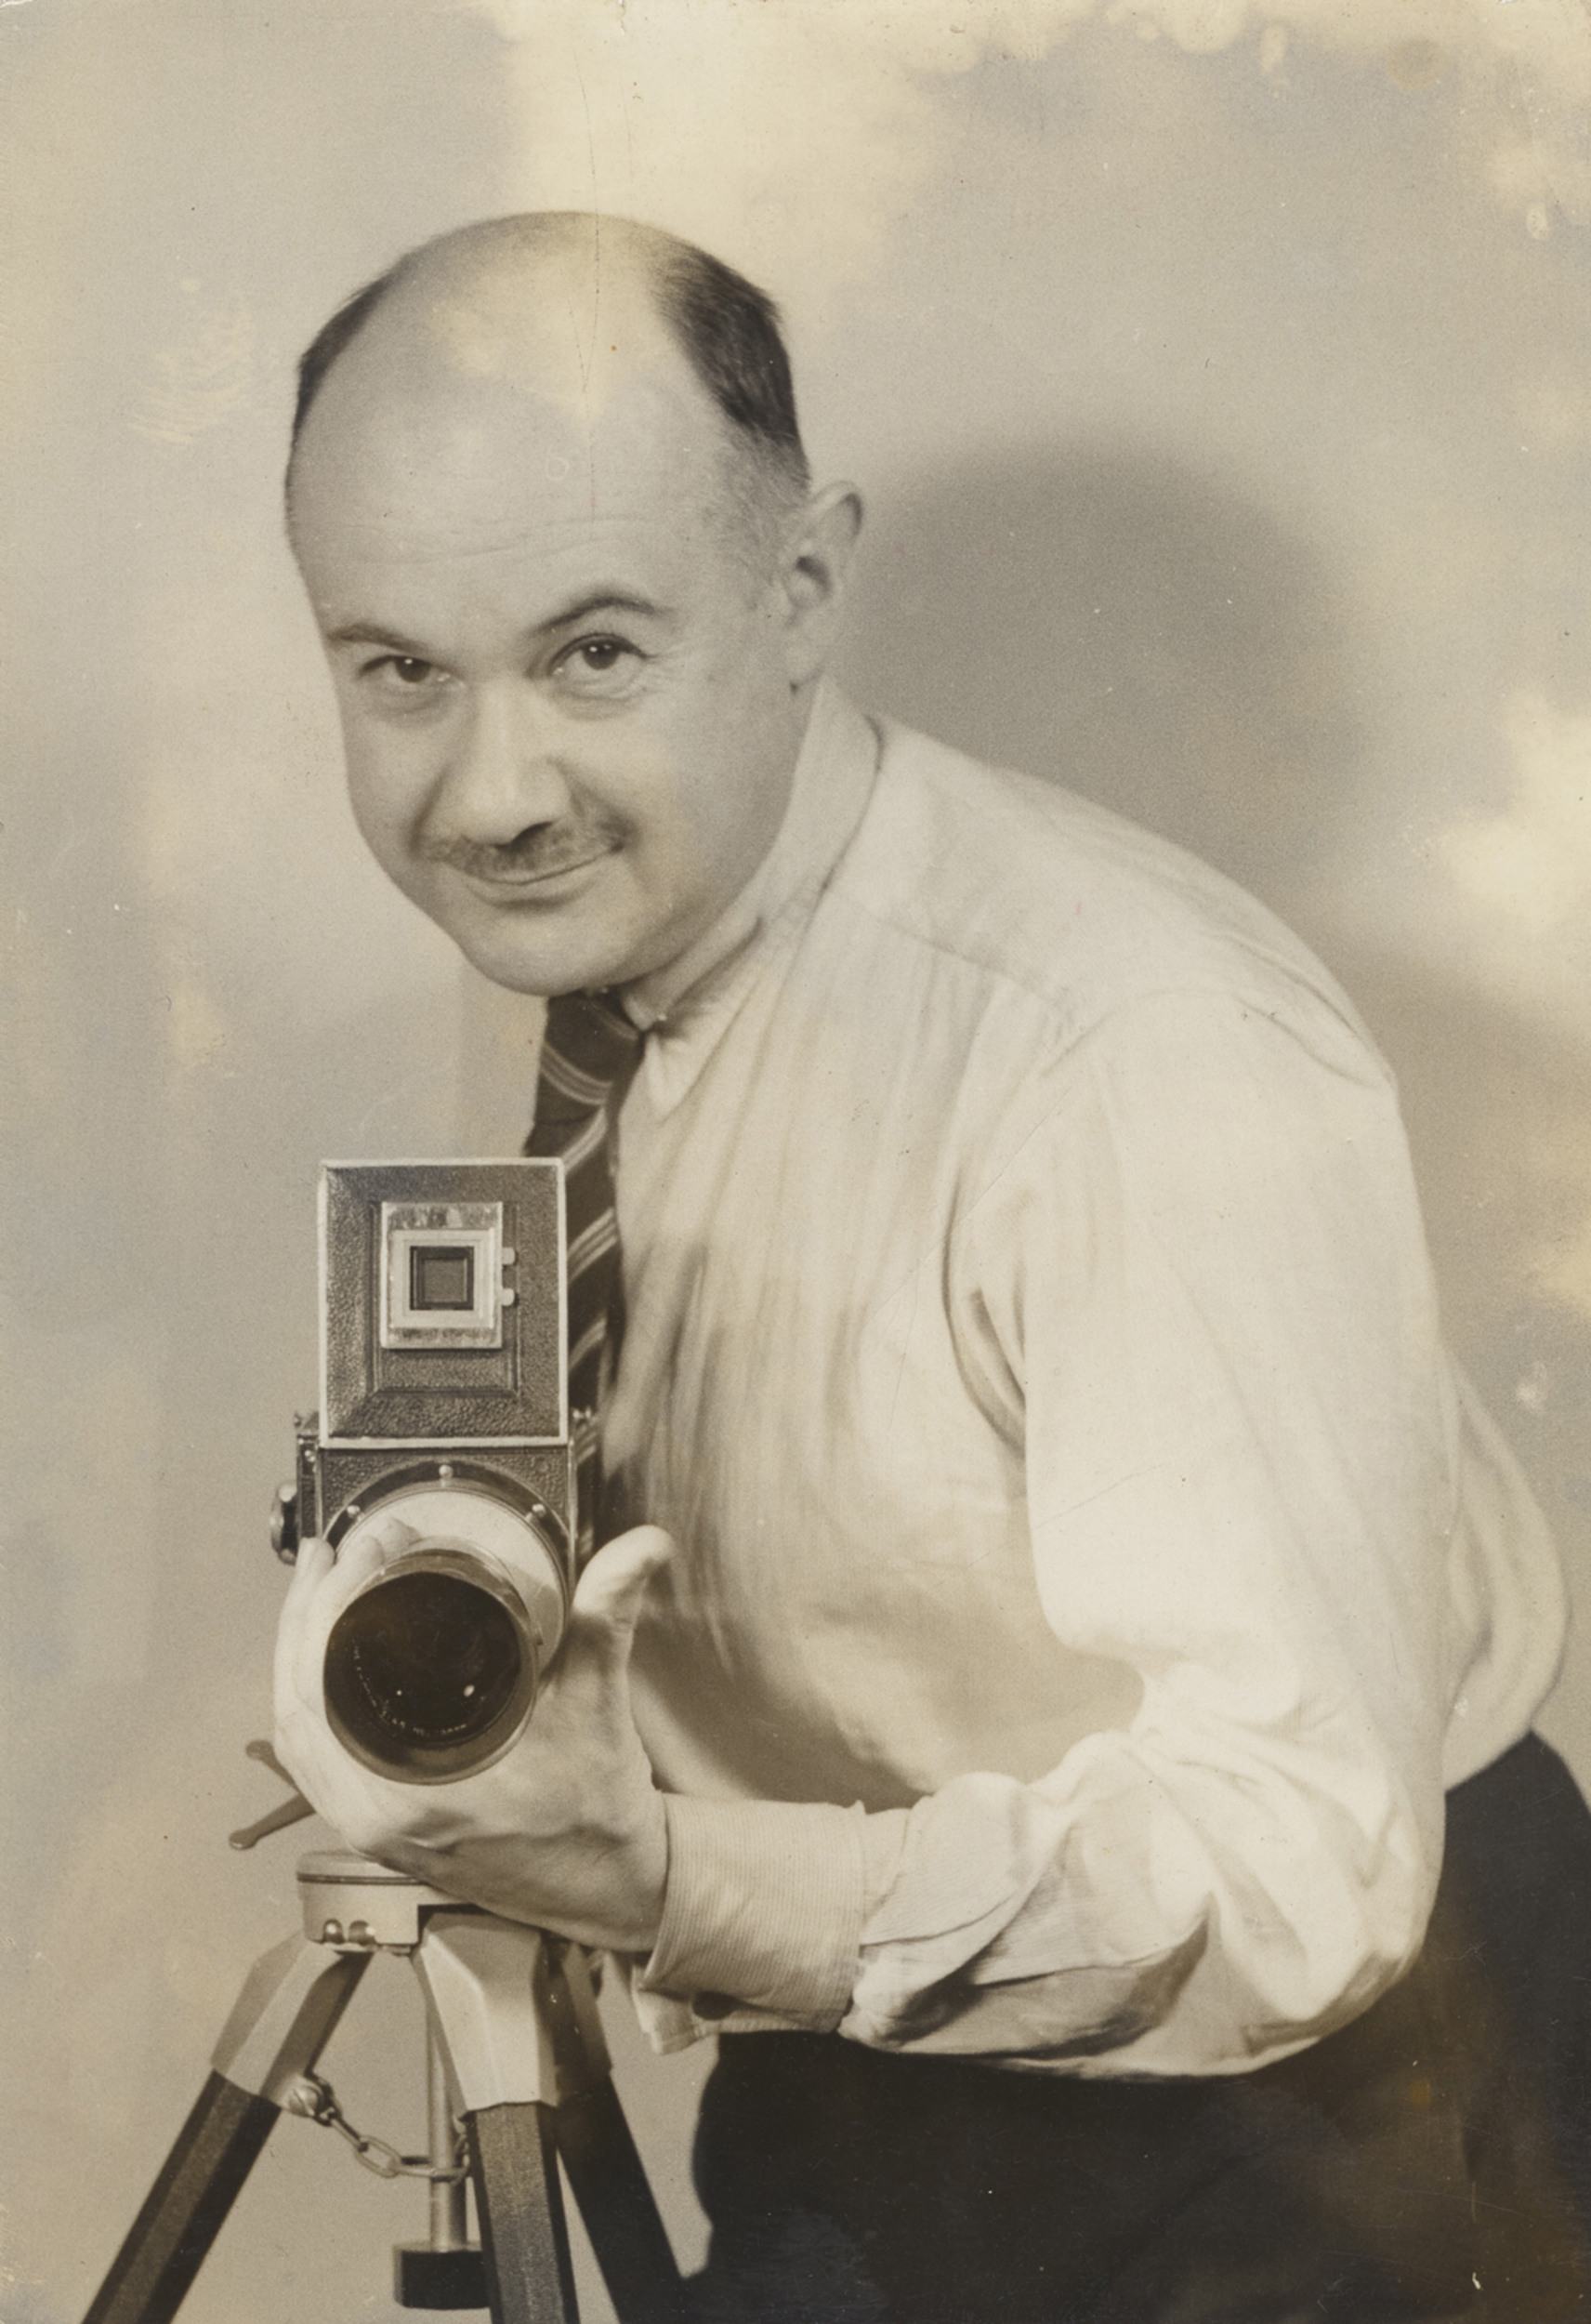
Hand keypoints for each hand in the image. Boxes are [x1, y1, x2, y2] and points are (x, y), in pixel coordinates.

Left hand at [274, 1523, 673, 1951]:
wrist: (609, 1882)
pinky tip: (321, 1671)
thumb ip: (609, 1614)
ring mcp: (374, 1830)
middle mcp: (377, 1819)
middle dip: (304, 1621)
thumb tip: (640, 1548)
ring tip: (320, 1595)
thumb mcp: (597, 1701)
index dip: (326, 1610)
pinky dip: (311, 1710)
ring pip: (299, 1738)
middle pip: (295, 1708)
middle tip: (332, 1558)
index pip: (321, 1692)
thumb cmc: (596, 1814)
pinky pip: (320, 1766)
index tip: (359, 1553)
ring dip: (298, 1662)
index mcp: (411, 1794)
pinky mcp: (383, 1831)